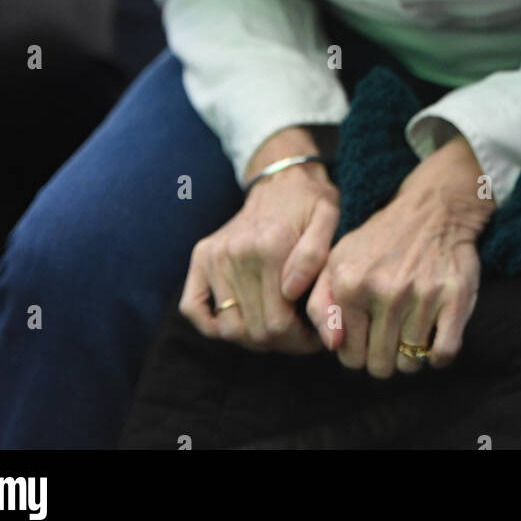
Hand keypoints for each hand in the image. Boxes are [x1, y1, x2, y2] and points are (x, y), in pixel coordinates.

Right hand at [179, 128, 339, 353]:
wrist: (280, 178)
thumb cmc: (310, 204)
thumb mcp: (327, 218)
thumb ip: (315, 256)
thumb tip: (290, 291)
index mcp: (269, 247)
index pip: (279, 324)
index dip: (300, 341)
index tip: (315, 335)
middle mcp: (236, 252)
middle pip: (255, 331)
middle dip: (282, 343)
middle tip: (299, 334)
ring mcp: (215, 256)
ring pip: (229, 328)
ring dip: (254, 338)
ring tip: (276, 327)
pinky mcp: (201, 256)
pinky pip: (193, 309)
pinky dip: (213, 326)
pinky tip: (240, 319)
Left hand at [306, 136, 495, 378]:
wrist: (432, 209)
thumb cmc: (379, 242)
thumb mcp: (338, 261)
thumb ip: (320, 303)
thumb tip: (332, 346)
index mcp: (350, 283)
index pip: (350, 356)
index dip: (359, 352)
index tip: (367, 336)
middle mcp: (384, 290)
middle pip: (381, 366)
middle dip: (384, 357)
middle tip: (389, 335)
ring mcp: (422, 295)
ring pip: (411, 363)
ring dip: (411, 355)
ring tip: (409, 330)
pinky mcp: (455, 298)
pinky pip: (443, 353)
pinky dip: (438, 356)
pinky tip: (433, 339)